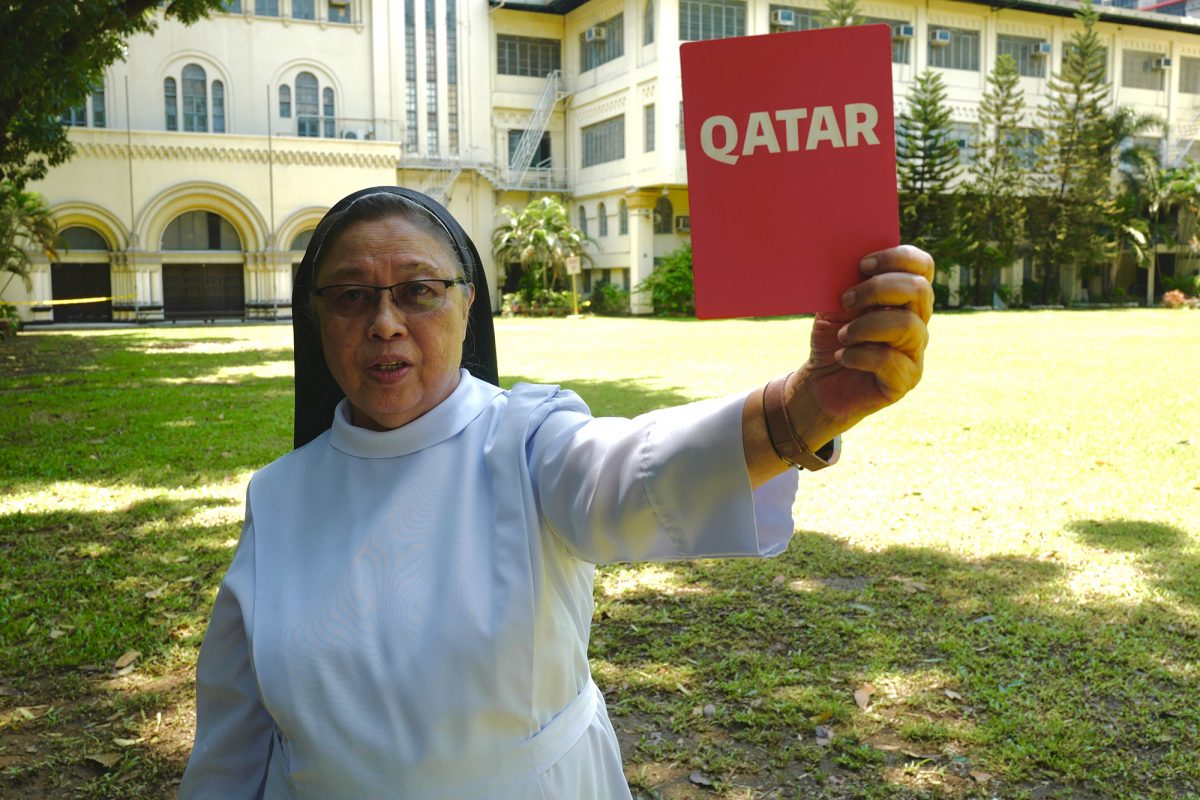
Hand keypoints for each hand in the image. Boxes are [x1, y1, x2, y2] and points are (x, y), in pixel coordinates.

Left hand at [789, 245, 933, 445]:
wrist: (819, 381)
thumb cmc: (833, 338)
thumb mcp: (836, 305)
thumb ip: (848, 281)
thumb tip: (847, 258)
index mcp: (905, 296)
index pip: (922, 266)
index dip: (897, 258)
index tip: (862, 265)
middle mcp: (917, 320)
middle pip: (918, 289)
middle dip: (877, 289)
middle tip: (845, 300)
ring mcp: (915, 351)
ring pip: (907, 324)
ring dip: (866, 326)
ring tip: (843, 336)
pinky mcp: (906, 379)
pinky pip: (890, 360)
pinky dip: (859, 355)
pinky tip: (842, 357)